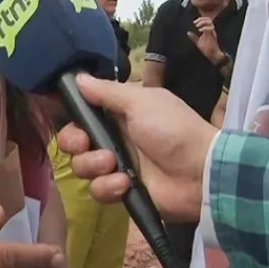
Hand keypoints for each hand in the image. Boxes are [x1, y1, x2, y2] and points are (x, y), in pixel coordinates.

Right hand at [55, 75, 217, 222]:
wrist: (199, 172)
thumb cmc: (171, 129)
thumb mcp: (141, 102)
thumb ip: (107, 91)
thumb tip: (78, 77)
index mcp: (119, 112)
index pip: (83, 113)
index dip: (71, 116)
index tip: (68, 117)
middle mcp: (114, 136)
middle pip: (74, 141)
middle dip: (75, 142)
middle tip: (86, 143)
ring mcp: (117, 164)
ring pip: (83, 166)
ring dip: (93, 165)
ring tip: (113, 164)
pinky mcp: (121, 190)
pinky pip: (99, 190)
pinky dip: (109, 186)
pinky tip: (125, 183)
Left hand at [187, 17, 223, 63]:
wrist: (212, 55)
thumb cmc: (207, 49)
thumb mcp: (198, 42)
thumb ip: (194, 37)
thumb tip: (188, 32)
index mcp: (208, 30)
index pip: (206, 20)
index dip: (200, 19)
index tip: (194, 22)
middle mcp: (211, 30)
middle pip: (208, 19)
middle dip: (201, 19)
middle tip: (195, 23)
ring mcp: (212, 32)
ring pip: (210, 22)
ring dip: (203, 22)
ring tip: (197, 26)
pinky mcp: (213, 36)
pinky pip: (210, 28)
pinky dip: (204, 28)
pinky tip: (199, 30)